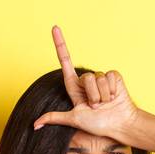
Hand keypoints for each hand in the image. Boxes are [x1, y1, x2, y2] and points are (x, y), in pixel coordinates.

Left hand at [32, 25, 140, 140]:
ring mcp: (100, 78)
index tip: (54, 28)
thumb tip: (34, 125)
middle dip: (92, 96)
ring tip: (105, 104)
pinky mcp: (113, 76)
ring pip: (98, 79)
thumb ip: (54, 118)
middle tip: (96, 107)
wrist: (119, 125)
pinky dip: (112, 91)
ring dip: (102, 96)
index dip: (60, 44)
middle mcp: (86, 80)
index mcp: (74, 87)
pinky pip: (110, 77)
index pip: (65, 61)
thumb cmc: (98, 124)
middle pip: (86, 78)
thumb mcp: (73, 119)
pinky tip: (114, 97)